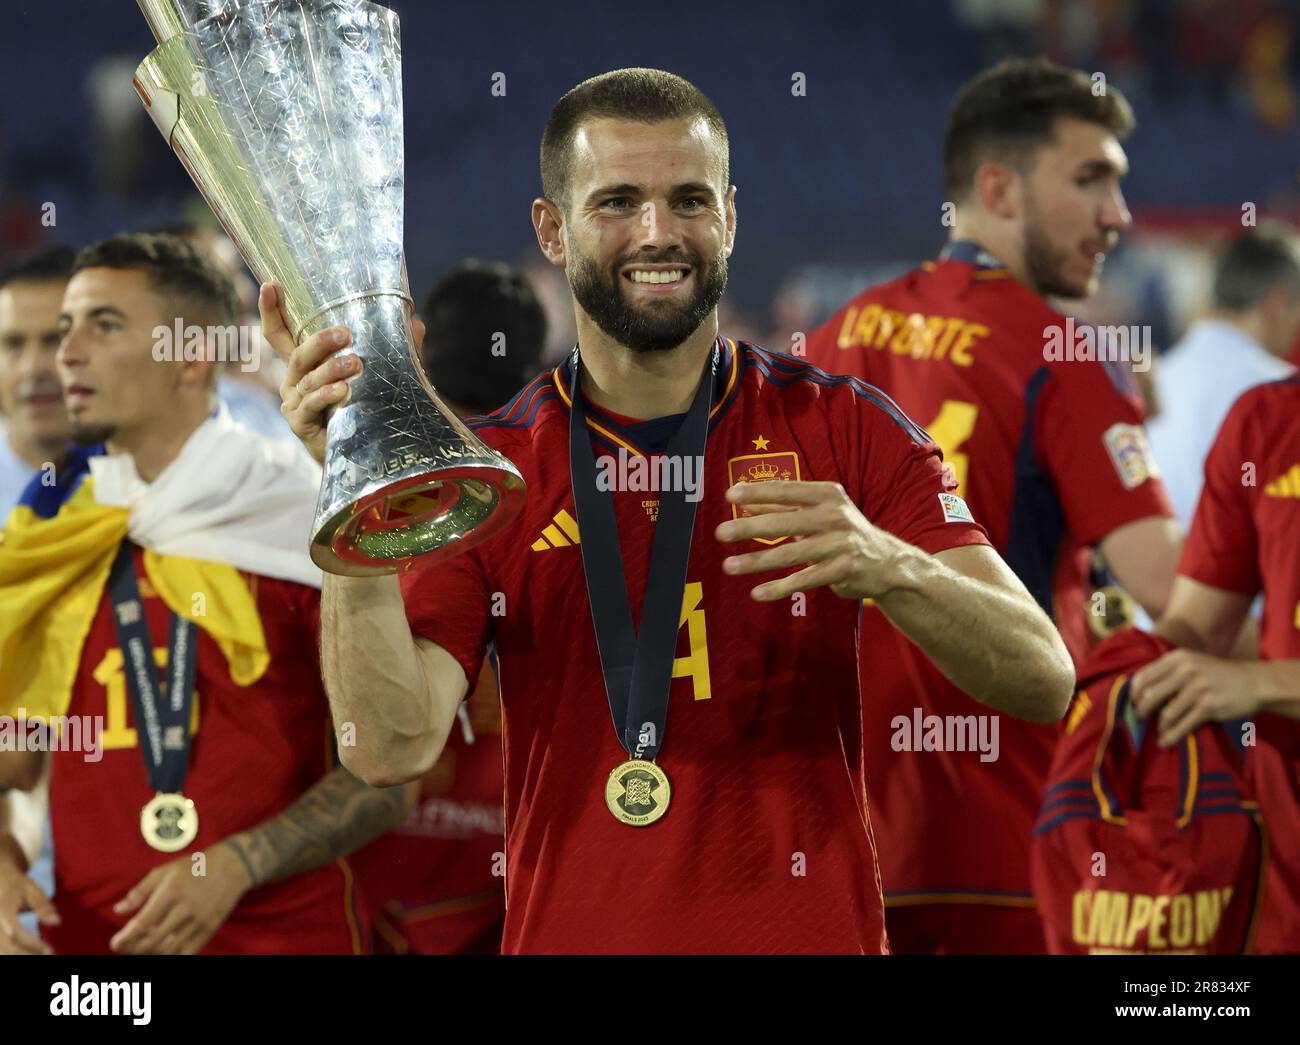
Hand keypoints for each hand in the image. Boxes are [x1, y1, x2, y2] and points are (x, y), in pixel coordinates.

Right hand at [0, 855, 58, 954]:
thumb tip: (57, 923)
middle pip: (7, 947)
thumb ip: (43, 906)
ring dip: (20, 956)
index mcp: (2, 908)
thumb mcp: (32, 889)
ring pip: (1, 951)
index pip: (15, 933)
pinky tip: (28, 953)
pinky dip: (13, 953)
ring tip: (40, 955)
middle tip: (47, 955)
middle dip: (28, 954)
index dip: (32, 944)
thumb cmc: (17, 885)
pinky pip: (0, 948)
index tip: (49, 950)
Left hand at [109, 843, 251, 954]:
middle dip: (135, 949)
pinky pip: (188, 952)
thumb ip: (140, 891)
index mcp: (170, 893)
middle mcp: (184, 910)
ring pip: (169, 949)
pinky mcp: (209, 929)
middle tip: (126, 948)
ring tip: (142, 949)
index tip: (115, 944)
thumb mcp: (164, 871)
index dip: (126, 938)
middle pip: (153, 941)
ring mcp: (198, 922)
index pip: (142, 923)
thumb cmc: (195, 867)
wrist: (233, 867)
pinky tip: (164, 952)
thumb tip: (119, 909)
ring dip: (151, 953)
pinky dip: (173, 956)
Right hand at [257, 283, 427, 464]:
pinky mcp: (300, 425)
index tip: (271, 285)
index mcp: (305, 364)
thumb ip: (395, 352)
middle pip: (297, 354)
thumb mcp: (379, 378)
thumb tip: (417, 324)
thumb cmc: (363, 410)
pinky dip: (326, 396)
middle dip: (319, 341)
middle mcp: (294, 381)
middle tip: (345, 333)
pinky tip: (343, 391)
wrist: (360, 457)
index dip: (272, 310)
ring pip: (307, 380)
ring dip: (331, 370)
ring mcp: (294, 404)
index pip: (281, 333)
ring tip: (355, 364)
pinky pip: (310, 406)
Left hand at [715, 480, 904, 601]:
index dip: (758, 492)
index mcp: (827, 495)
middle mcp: (834, 516)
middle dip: (750, 528)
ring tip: (729, 566)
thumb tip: (745, 503)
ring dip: (756, 561)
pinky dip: (780, 587)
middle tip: (721, 533)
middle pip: (785, 521)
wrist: (887, 562)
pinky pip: (805, 579)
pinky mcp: (843, 570)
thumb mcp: (820, 511)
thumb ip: (784, 506)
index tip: (731, 495)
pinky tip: (757, 593)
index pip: (787, 490)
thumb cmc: (844, 532)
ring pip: (790, 553)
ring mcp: (840, 544)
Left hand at [1130, 649, 1259, 747]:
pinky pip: (1183, 725)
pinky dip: (1171, 736)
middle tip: (1140, 720)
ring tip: (1158, 731)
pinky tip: (1166, 742)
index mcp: (1177, 658)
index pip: (1143, 677)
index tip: (1131, 705)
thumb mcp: (1191, 663)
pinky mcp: (1209, 706)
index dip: (1133, 694)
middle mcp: (1185, 670)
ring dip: (1159, 726)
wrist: (1254, 683)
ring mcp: (1198, 688)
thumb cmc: (1217, 675)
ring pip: (1165, 713)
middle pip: (1149, 695)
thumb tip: (1138, 692)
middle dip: (1141, 711)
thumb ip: (1168, 672)